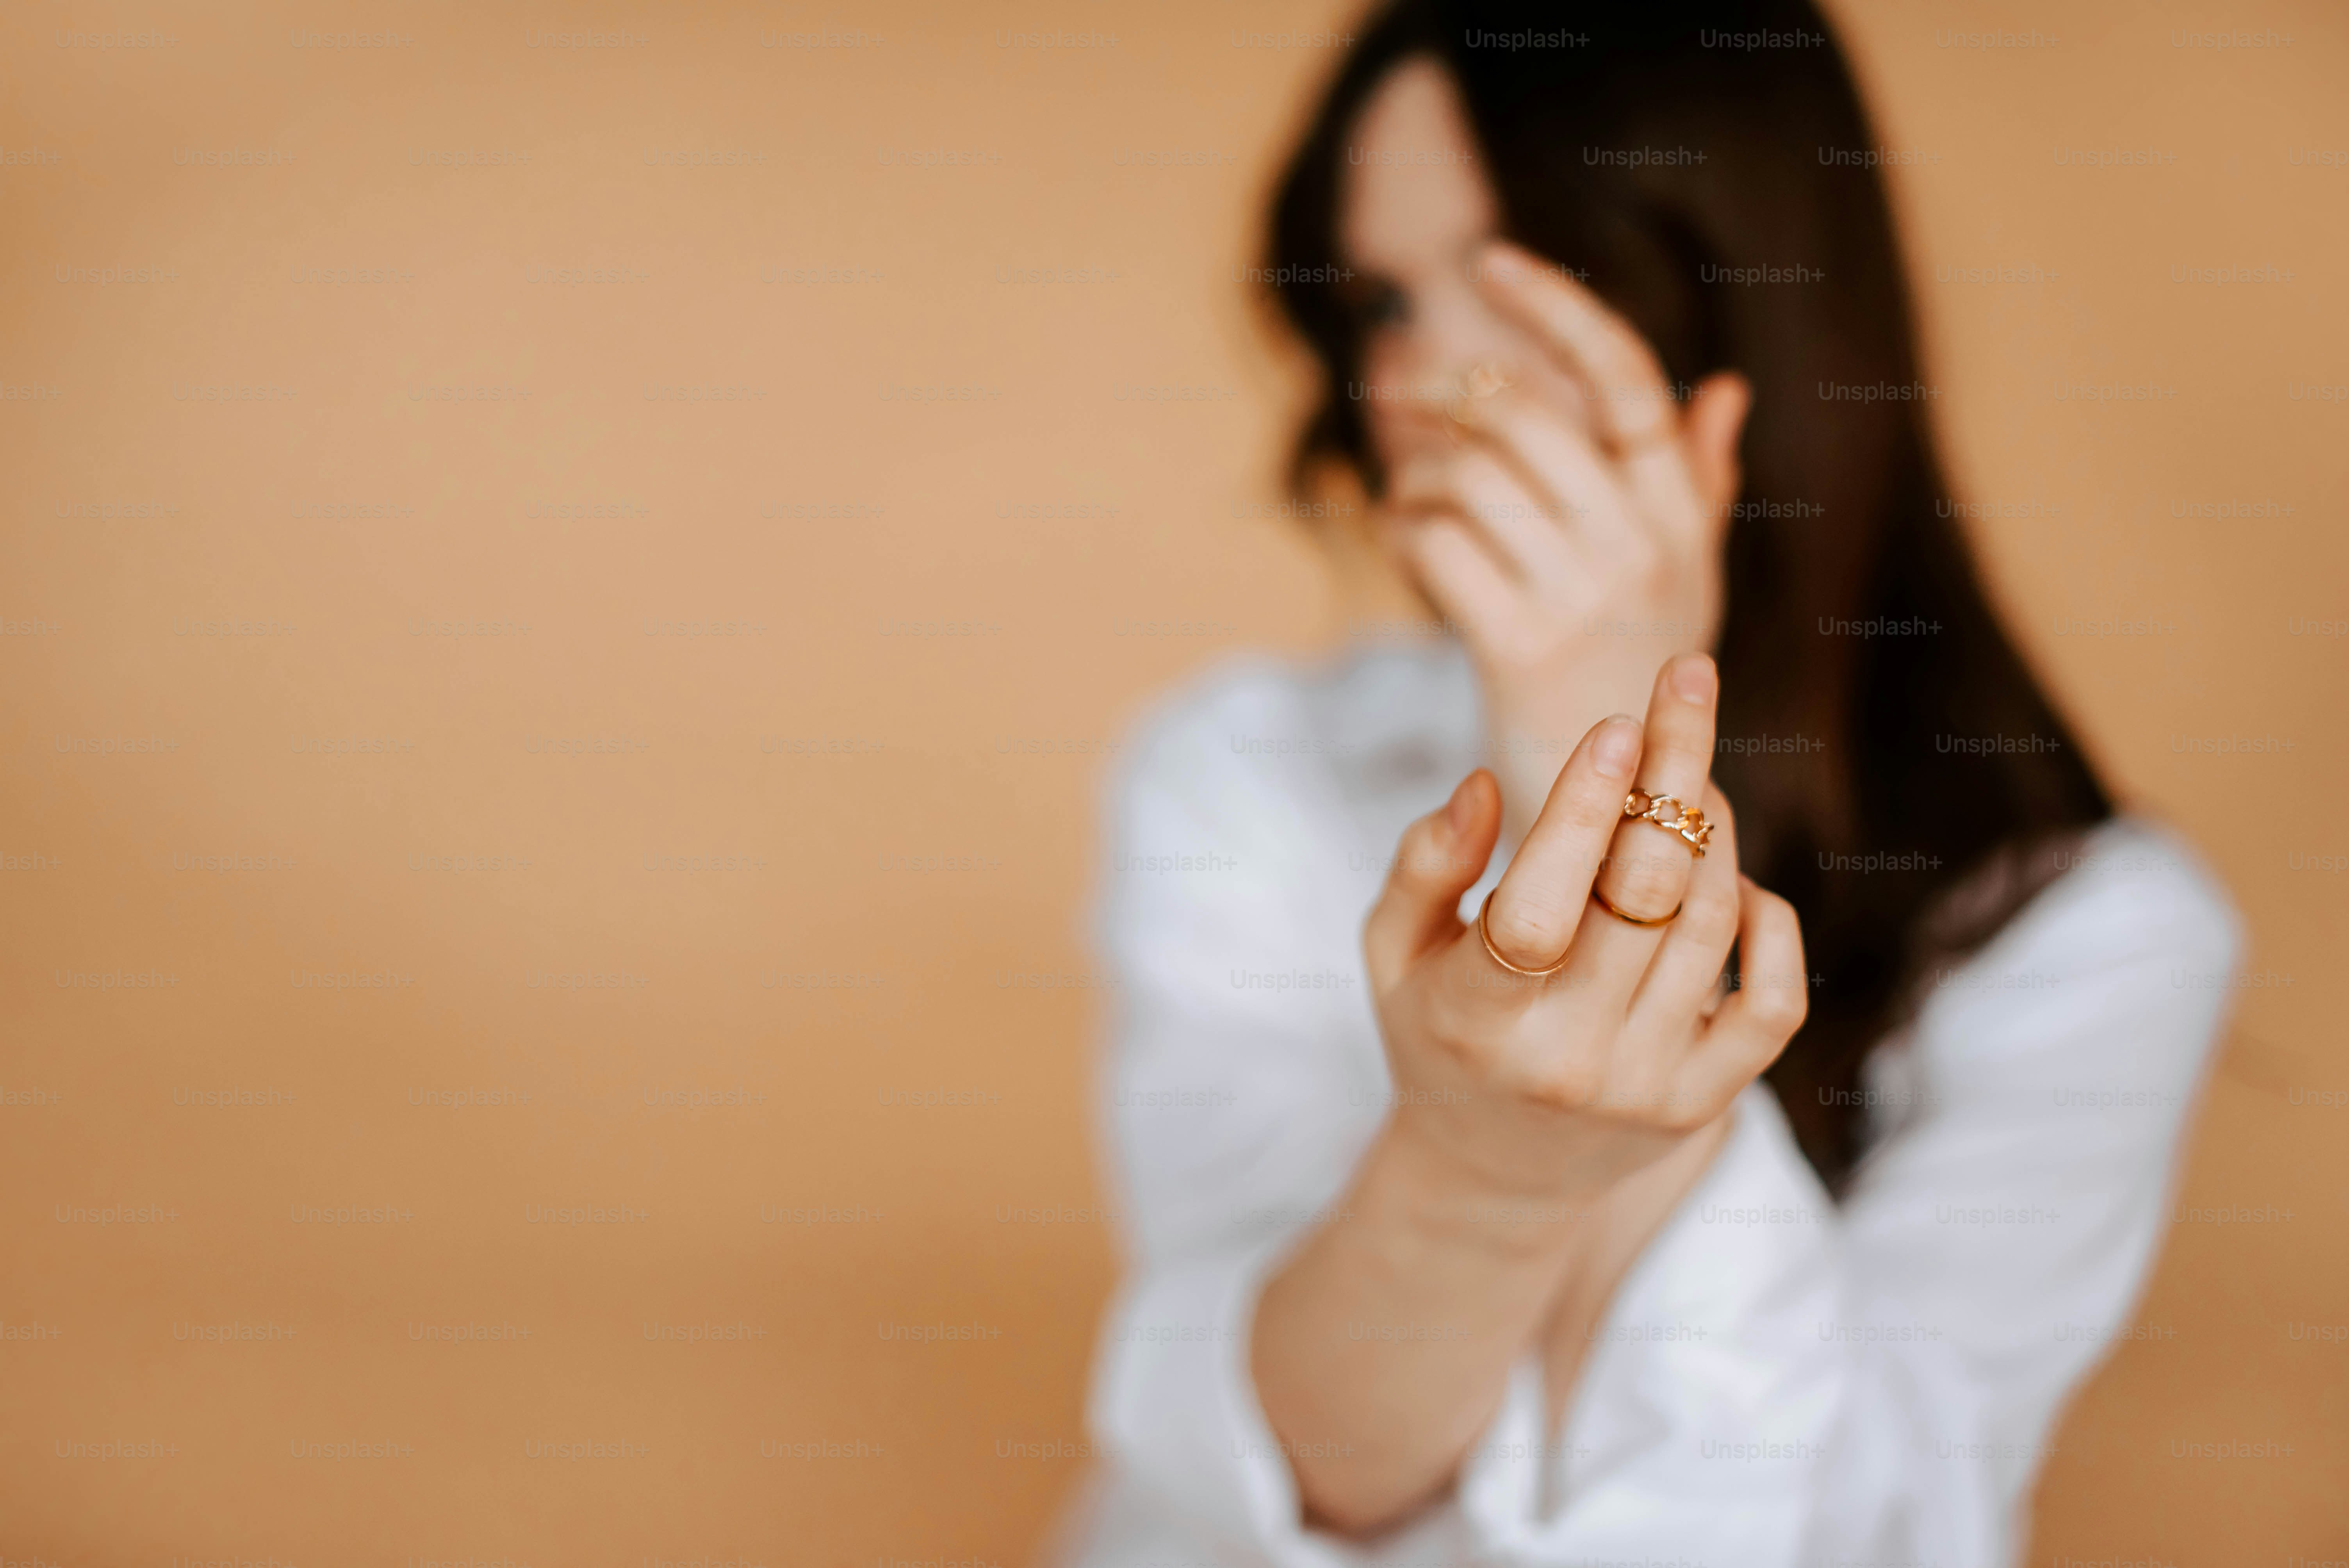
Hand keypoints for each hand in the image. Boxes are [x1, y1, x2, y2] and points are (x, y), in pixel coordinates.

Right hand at [1361, 652, 1806, 1203]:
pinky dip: (1772, 922)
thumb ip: (1424, 865)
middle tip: (1687, 679)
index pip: (1538, 910)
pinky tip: (1735, 881)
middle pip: (1645, 892)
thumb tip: (1482, 785)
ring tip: (1691, 781)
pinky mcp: (1703, 1103)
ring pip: (1711, 924)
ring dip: (1713, 829)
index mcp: (1473, 1017)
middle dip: (1675, 767)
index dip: (1580, 812)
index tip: (1615, 723)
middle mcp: (1565, 1059)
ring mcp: (1645, 1088)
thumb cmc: (1438, 1033)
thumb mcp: (1393, 952)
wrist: (1493, 1179)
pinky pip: (1774, 1000)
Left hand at [1384, 241, 1750, 835]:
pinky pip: (1437, 545)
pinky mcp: (1520, 647)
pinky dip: (1402, 527)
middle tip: (1405, 394)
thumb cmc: (1636, 679)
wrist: (1623, 818)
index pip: (1628, 378)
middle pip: (1526, 416)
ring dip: (1417, 470)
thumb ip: (1695, 482)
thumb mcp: (1684, 578)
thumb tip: (1724, 387)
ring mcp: (1584, 596)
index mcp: (1681, 514)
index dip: (1558, 306)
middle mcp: (1642, 546)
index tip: (1490, 260)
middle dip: (1448, 392)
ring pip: (1471, 476)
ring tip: (1407, 488)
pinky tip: (1398, 533)